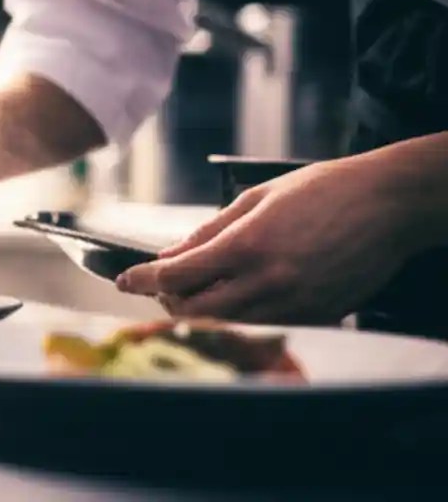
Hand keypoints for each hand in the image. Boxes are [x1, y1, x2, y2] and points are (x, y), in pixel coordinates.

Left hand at [116, 157, 412, 324]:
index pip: (178, 275)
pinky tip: (238, 291)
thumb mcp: (256, 198)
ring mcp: (294, 304)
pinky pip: (263, 323)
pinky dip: (240, 312)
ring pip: (227, 322)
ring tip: (193, 288)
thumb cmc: (323, 190)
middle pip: (196, 311)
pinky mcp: (316, 315)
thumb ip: (209, 231)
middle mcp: (268, 281)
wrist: (389, 205)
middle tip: (158, 286)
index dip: (143, 279)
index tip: (124, 280)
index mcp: (248, 246)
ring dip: (202, 309)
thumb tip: (171, 253)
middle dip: (169, 301)